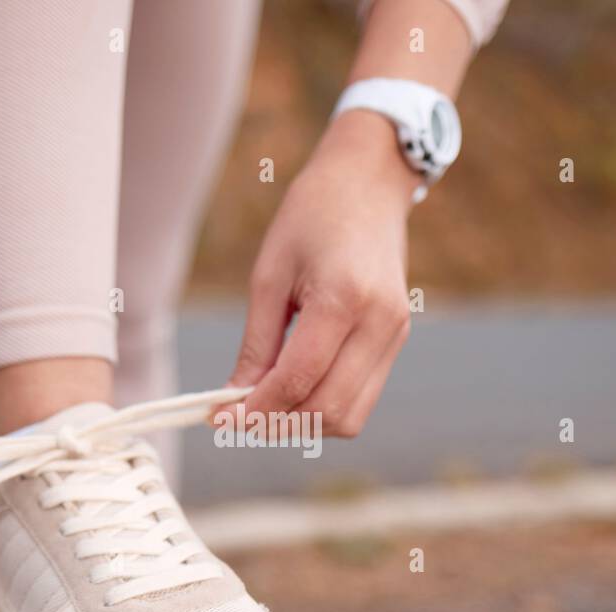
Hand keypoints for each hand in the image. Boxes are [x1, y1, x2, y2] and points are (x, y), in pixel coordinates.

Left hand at [224, 110, 416, 437]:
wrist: (368, 183)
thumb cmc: (311, 217)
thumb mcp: (269, 275)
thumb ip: (256, 344)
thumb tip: (234, 399)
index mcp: (344, 299)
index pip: (297, 380)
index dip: (255, 409)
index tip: (218, 418)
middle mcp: (379, 324)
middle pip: (327, 409)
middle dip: (277, 423)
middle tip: (237, 417)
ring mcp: (395, 335)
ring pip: (349, 416)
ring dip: (302, 423)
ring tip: (263, 405)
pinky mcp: (397, 340)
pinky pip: (361, 398)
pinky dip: (324, 407)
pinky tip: (293, 391)